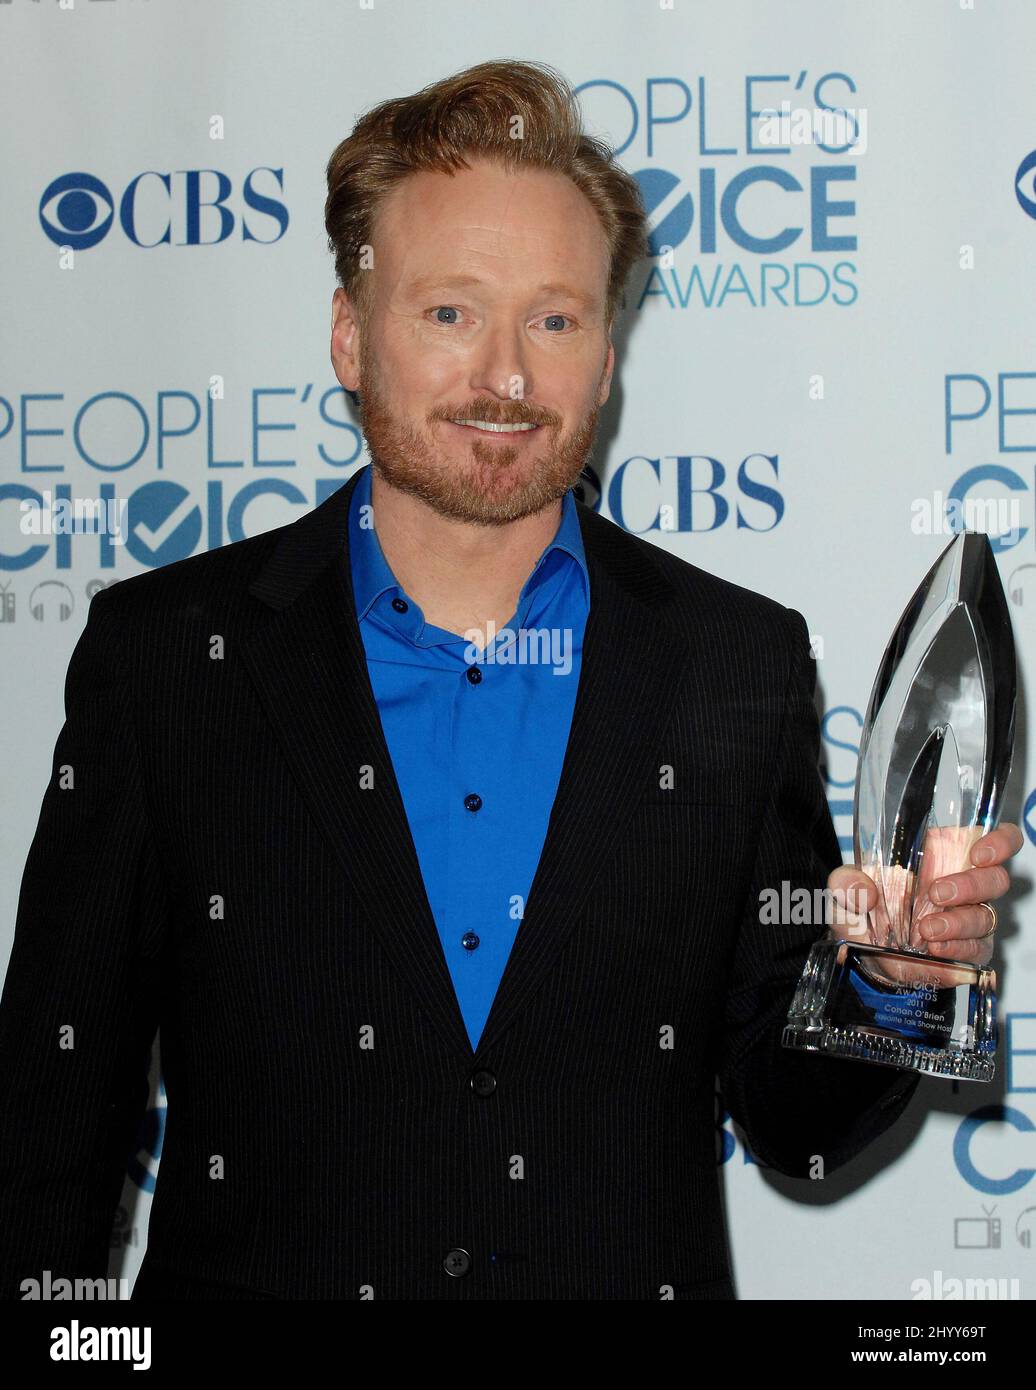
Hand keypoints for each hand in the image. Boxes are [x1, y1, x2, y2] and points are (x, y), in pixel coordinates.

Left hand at [825, 823, 1021, 980]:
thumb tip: (866, 889)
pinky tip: (936, 948)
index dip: (999, 843)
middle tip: (937, 893)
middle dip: (971, 885)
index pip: (992, 842)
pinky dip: (957, 948)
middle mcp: (963, 886)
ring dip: (959, 922)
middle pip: (995, 879)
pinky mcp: (967, 951)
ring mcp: (968, 920)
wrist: (863, 956)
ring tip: (927, 930)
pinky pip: (977, 949)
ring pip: (986, 916)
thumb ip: (847, 882)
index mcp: (942, 858)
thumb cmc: (862, 912)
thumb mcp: (845, 892)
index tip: (980, 854)